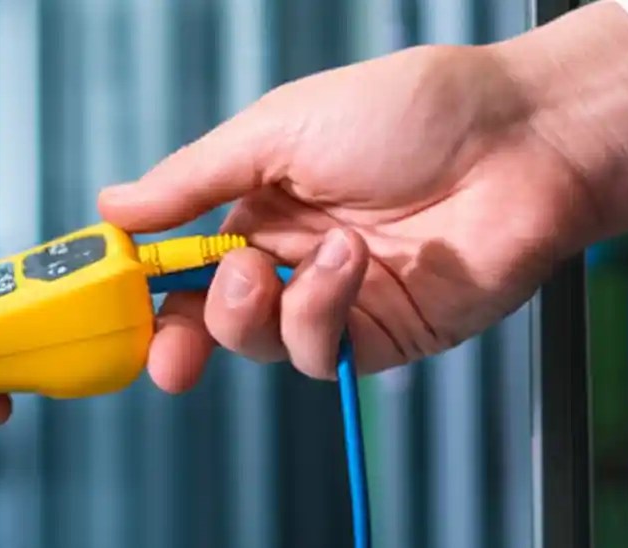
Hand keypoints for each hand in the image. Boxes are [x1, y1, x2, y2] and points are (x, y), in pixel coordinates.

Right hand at [99, 0, 627, 385]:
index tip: (115, 311)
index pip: (182, 268)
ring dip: (269, 308)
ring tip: (322, 251)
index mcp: (258, 210)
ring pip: (261, 345)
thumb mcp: (276, 132)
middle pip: (211, 323)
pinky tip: (350, 263)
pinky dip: (321, 313)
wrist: (518, 140)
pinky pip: (320, 353)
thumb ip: (192, 180)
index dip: (145, 296)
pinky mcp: (381, 337)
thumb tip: (109, 207)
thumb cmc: (405, 114)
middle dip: (186, 336)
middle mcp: (289, 262)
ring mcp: (336, 304)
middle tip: (180, 335)